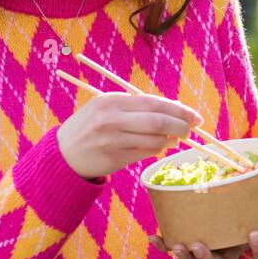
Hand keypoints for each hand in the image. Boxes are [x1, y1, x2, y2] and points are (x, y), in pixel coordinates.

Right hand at [57, 92, 202, 179]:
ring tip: (175, 138)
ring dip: (171, 140)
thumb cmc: (91, 127)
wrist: (63, 154)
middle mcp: (112, 119)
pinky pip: (146, 153)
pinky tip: (162, 146)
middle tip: (192, 129)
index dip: (178, 109)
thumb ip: (137, 107)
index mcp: (111, 101)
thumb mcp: (107, 108)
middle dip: (181, 125)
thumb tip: (175, 108)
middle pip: (158, 121)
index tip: (194, 115)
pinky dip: (159, 149)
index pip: (154, 103)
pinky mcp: (115, 158)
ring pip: (155, 139)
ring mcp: (113, 140)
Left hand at [151, 184, 257, 258]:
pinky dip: (165, 243)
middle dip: (208, 258)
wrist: (241, 204)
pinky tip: (155, 238)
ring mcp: (211, 247)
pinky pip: (177, 245)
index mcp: (253, 242)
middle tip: (199, 246)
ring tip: (178, 245)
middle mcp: (230, 250)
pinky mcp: (193, 240)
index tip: (254, 233)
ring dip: (186, 255)